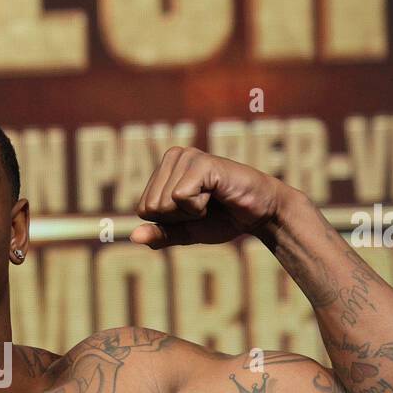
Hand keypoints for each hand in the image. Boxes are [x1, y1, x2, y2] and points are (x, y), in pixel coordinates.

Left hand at [129, 146, 286, 248]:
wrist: (260, 214)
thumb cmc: (223, 219)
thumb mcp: (185, 231)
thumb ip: (160, 234)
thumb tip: (132, 236)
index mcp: (164, 170)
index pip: (143, 210)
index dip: (169, 221)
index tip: (194, 211)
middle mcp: (173, 156)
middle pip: (150, 207)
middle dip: (178, 217)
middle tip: (205, 206)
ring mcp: (187, 156)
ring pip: (163, 203)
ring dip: (191, 212)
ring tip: (212, 199)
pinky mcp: (201, 162)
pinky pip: (180, 198)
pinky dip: (199, 207)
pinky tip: (217, 195)